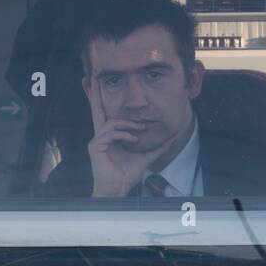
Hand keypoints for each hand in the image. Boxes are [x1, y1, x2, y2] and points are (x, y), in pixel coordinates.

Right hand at [84, 79, 177, 196]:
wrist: (119, 188)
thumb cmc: (127, 174)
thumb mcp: (146, 155)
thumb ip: (158, 145)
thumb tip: (173, 135)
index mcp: (109, 136)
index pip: (105, 114)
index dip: (100, 100)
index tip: (97, 85)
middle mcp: (100, 135)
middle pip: (96, 111)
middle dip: (94, 94)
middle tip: (92, 77)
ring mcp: (96, 140)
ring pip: (111, 122)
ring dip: (127, 124)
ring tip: (139, 131)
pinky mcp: (95, 146)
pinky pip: (110, 133)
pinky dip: (123, 134)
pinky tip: (132, 139)